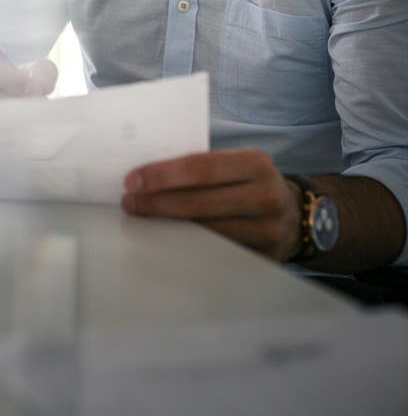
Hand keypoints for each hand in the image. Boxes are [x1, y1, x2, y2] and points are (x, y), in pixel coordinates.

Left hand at [121, 148, 302, 261]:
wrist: (293, 215)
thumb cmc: (248, 183)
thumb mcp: (236, 164)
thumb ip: (202, 166)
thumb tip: (147, 175)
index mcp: (256, 163)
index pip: (200, 168)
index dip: (163, 175)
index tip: (132, 180)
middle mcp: (266, 196)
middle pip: (199, 203)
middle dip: (156, 203)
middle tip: (129, 203)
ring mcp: (269, 231)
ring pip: (206, 234)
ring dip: (167, 230)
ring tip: (140, 223)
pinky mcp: (265, 260)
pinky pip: (218, 258)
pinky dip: (188, 252)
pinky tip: (166, 246)